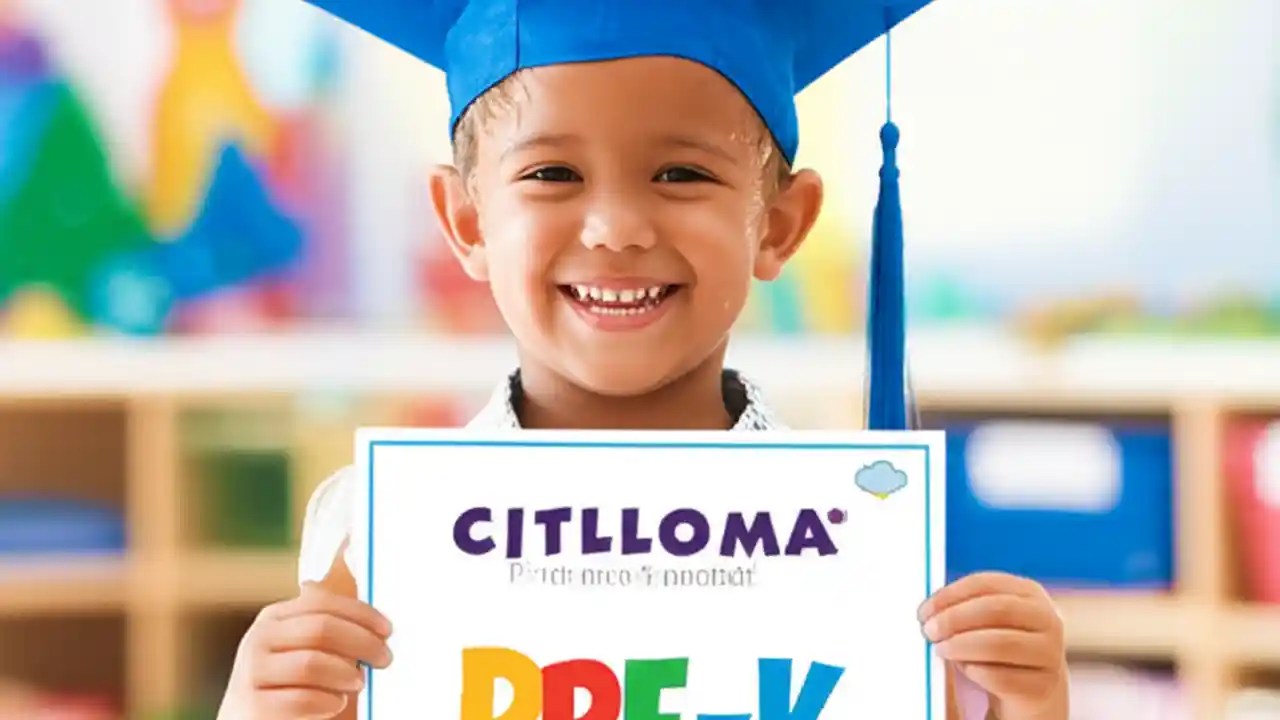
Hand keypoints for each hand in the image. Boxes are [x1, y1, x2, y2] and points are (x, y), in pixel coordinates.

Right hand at [220, 579, 392, 718]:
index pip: (321, 602)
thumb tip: (376, 621)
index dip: (360, 613)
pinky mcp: (252, 706)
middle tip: (384, 658)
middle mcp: (259, 639)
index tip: (387, 629)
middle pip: (320, 628)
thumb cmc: (289, 684)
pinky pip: (300, 700)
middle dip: (362, 642)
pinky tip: (334, 704)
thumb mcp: (305, 650)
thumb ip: (329, 632)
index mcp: (275, 618)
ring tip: (358, 683)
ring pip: (311, 664)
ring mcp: (251, 672)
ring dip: (344, 673)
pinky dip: (326, 702)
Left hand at [919, 572, 1067, 718]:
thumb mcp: (985, 622)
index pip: (985, 583)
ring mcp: (1050, 653)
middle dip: (954, 619)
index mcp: (1029, 593)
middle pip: (995, 609)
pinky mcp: (1044, 686)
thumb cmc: (999, 650)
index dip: (950, 594)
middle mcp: (1047, 618)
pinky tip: (967, 671)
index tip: (925, 610)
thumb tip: (929, 610)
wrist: (1032, 692)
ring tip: (942, 650)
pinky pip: (1003, 677)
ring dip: (962, 646)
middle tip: (929, 631)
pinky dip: (977, 672)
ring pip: (1000, 643)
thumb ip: (964, 608)